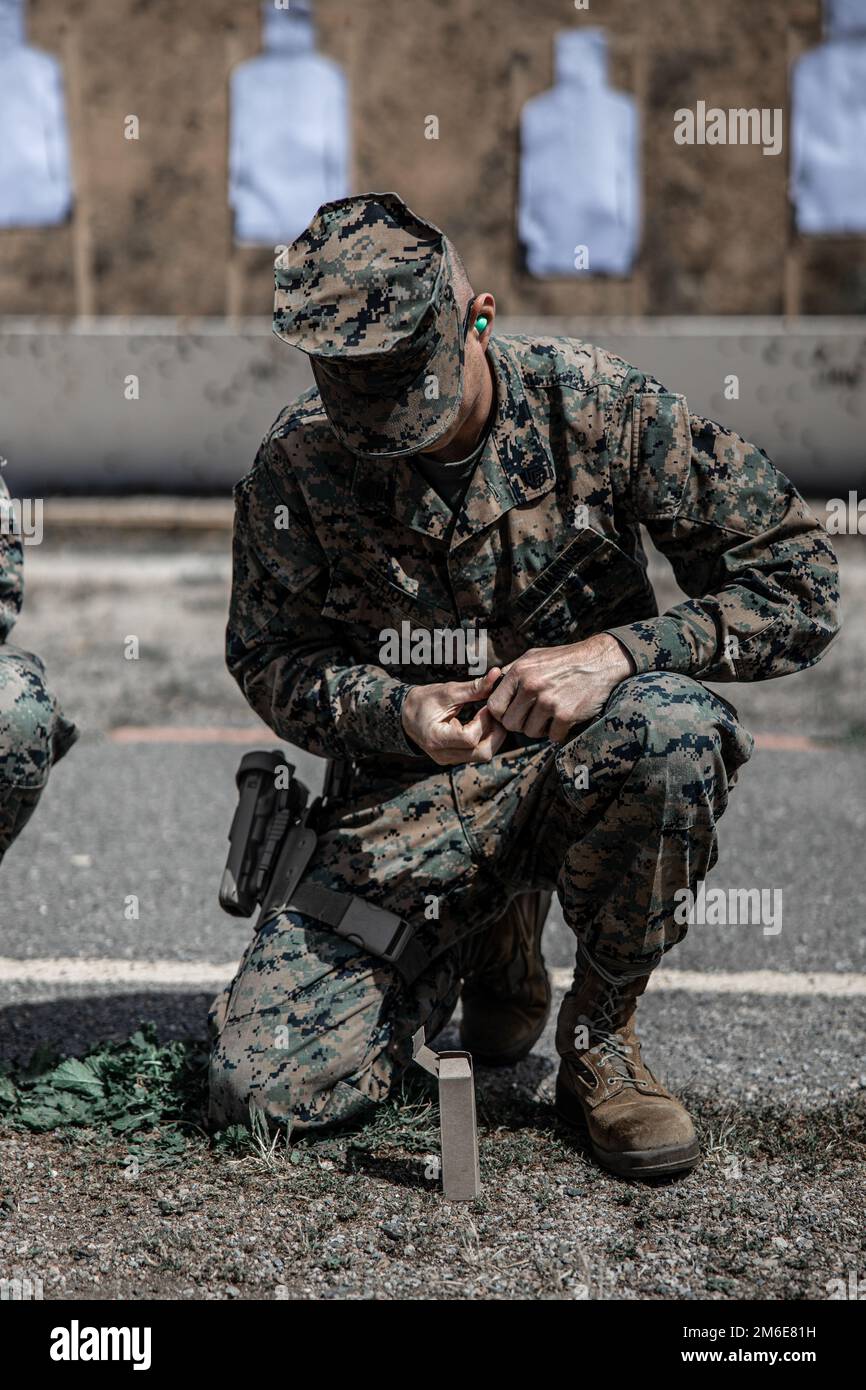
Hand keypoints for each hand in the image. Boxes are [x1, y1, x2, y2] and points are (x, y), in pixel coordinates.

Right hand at [402, 668, 506, 765]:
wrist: (405, 716)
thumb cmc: (423, 702)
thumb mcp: (447, 692)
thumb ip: (473, 687)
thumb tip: (495, 674)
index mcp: (436, 738)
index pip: (470, 738)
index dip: (483, 722)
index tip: (486, 707)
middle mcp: (444, 754)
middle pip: (482, 753)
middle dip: (496, 733)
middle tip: (496, 714)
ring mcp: (450, 759)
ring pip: (483, 755)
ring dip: (493, 736)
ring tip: (491, 717)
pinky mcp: (455, 758)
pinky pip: (477, 753)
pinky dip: (486, 739)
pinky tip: (484, 723)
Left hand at [484, 634, 634, 742]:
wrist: (599, 661)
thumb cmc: (563, 659)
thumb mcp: (533, 657)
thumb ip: (511, 672)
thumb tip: (489, 686)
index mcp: (519, 671)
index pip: (495, 705)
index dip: (501, 714)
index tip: (511, 714)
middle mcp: (531, 686)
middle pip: (511, 723)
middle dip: (520, 724)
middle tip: (533, 717)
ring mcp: (549, 701)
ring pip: (530, 732)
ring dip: (540, 728)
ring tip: (550, 715)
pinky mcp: (566, 714)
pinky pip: (552, 737)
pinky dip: (558, 732)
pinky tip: (564, 719)